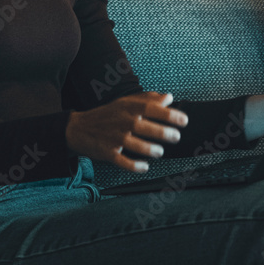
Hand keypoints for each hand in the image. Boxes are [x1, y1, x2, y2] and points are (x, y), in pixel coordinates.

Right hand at [65, 91, 187, 172]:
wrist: (79, 128)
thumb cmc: (108, 114)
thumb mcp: (126, 102)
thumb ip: (149, 99)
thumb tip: (169, 98)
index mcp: (130, 108)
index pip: (152, 109)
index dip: (170, 115)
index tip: (184, 121)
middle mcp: (123, 122)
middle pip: (146, 127)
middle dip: (164, 133)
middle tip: (175, 137)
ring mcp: (115, 138)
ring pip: (136, 145)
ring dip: (152, 150)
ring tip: (160, 151)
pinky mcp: (108, 153)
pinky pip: (123, 161)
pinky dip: (135, 166)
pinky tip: (144, 166)